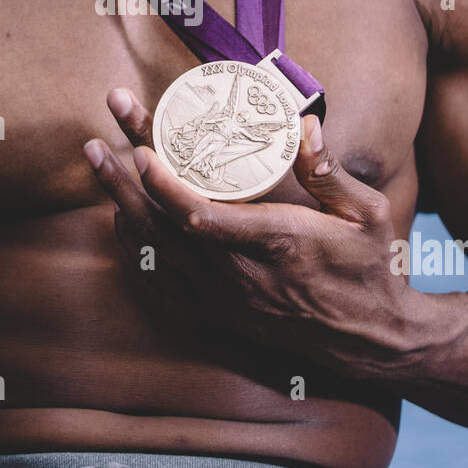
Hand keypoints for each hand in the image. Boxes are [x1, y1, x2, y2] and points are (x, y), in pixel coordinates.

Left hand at [84, 87, 423, 378]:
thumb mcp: (368, 215)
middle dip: (123, 184)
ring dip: (120, 207)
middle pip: (163, 231)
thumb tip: (306, 125)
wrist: (372, 343)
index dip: (164, 186)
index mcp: (279, 243)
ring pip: (155, 254)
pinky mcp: (220, 315)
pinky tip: (119, 219)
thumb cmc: (371, 271)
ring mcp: (227, 299)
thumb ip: (330, 172)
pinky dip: (134, 249)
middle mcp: (242, 276)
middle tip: (95, 145)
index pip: (203, 218)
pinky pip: (162, 283)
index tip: (140, 150)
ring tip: (97, 165)